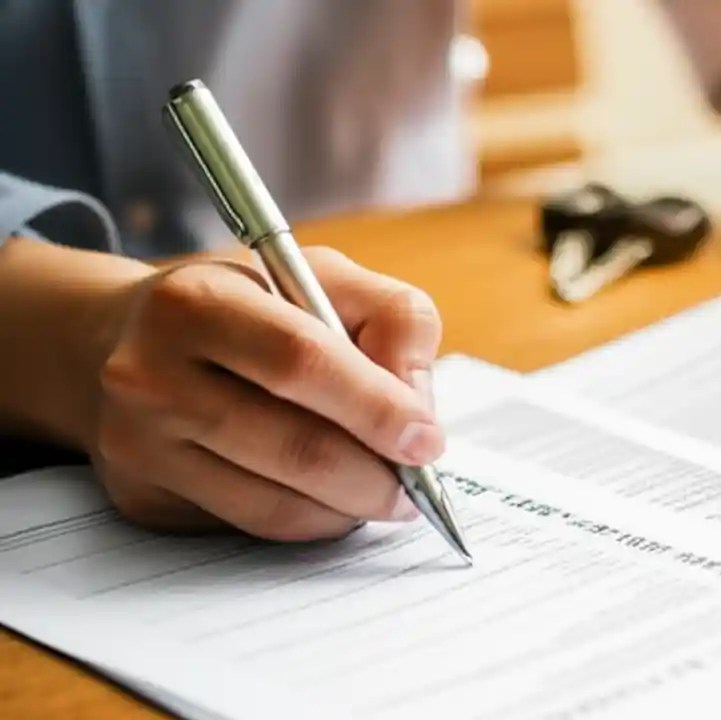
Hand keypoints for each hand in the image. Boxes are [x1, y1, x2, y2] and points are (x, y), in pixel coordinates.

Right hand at [87, 247, 442, 540]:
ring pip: (275, 503)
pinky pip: (250, 524)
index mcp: (197, 301)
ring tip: (384, 491)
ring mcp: (140, 443)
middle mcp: (152, 373)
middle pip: (294, 446)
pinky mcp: (142, 495)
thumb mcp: (320, 277)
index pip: (303, 362)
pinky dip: (309, 519)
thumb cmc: (243, 306)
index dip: (377, 407)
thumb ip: (393, 318)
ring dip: (349, 507)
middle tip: (417, 484)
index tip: (428, 440)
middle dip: (375, 475)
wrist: (116, 341)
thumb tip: (419, 404)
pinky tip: (330, 497)